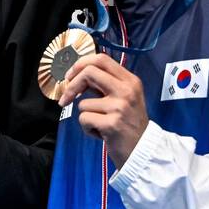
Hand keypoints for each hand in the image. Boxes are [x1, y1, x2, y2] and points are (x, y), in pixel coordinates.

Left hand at [58, 53, 147, 168]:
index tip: (70, 76)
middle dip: (71, 86)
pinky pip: (84, 120)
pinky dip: (87, 129)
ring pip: (83, 103)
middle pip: (89, 72)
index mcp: (130, 81)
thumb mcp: (124, 98)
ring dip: (86, 116)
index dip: (81, 64)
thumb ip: (105, 85)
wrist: (143, 150)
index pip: (101, 59)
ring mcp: (120, 107)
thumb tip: (76, 75)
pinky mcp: (112, 124)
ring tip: (100, 125)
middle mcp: (127, 91)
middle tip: (65, 99)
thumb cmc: (128, 124)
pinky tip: (101, 134)